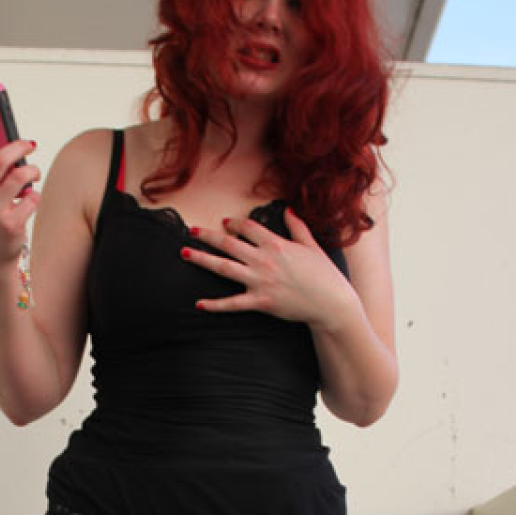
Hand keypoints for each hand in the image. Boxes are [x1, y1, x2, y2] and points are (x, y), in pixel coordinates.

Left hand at [181, 209, 354, 326]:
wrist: (332, 303)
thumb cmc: (324, 274)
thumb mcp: (312, 246)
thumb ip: (297, 227)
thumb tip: (288, 209)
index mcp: (276, 244)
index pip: (248, 228)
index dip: (234, 224)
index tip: (224, 223)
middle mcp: (264, 260)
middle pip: (229, 243)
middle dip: (208, 236)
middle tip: (191, 231)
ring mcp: (260, 281)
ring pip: (224, 267)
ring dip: (202, 259)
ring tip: (184, 253)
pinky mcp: (261, 302)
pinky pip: (233, 303)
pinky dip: (215, 305)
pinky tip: (199, 304)